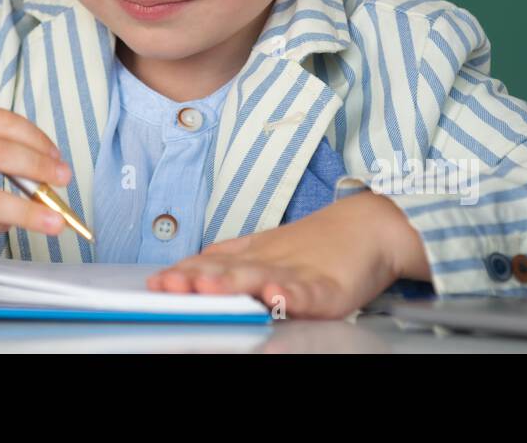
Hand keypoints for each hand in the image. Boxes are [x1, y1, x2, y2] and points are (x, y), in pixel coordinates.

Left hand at [144, 190, 430, 318]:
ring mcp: (297, 274)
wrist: (370, 227)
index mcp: (253, 256)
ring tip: (208, 288)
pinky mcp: (328, 288)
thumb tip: (189, 265)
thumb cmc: (317, 244)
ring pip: (260, 278)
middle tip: (168, 286)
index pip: (210, 265)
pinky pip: (308, 294)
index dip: (183, 273)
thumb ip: (229, 258)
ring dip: (232, 284)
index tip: (156, 282)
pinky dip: (291, 297)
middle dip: (196, 280)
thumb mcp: (266, 248)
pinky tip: (276, 299)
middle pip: (227, 270)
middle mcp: (269, 262)